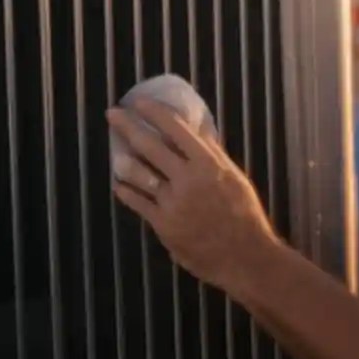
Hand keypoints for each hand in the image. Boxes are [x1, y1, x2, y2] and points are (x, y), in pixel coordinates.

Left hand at [106, 97, 280, 290]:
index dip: (155, 113)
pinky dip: (127, 192)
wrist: (245, 256)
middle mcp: (187, 178)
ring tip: (114, 152)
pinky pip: (139, 203)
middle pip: (151, 146)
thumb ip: (214, 154)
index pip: (176, 129)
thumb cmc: (244, 215)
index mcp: (208, 163)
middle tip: (113, 115)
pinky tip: (120, 185)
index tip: (139, 102)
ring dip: (123, 160)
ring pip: (140, 174)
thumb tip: (200, 131)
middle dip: (129, 126)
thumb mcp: (235, 178)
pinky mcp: (164, 225)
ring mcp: (173, 202)